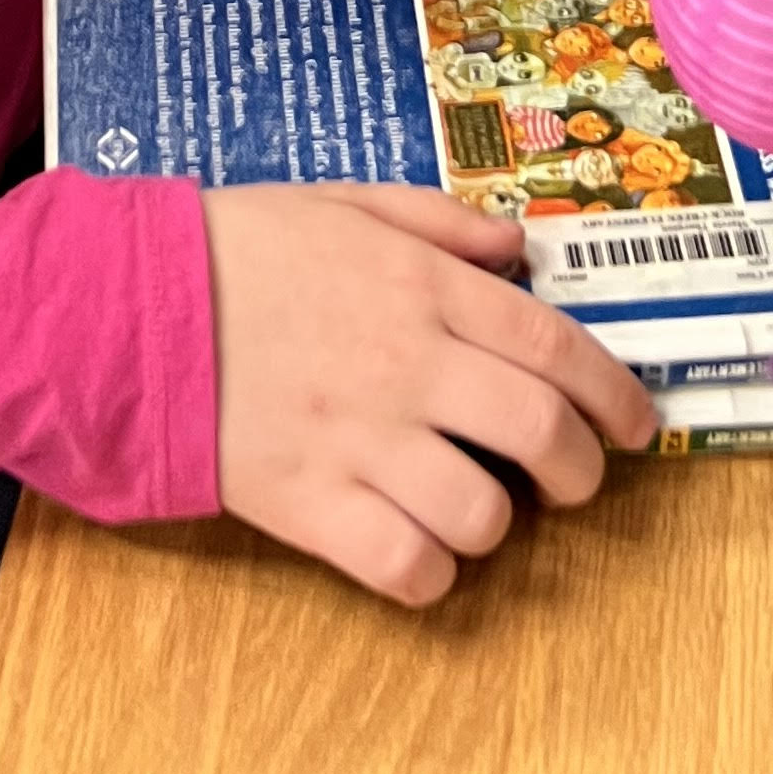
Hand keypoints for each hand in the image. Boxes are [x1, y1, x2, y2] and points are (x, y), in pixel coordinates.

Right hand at [204, 182, 657, 605]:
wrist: (137, 305)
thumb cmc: (240, 248)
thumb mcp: (348, 201)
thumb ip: (441, 220)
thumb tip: (517, 247)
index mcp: (425, 288)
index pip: (557, 347)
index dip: (615, 395)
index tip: (635, 424)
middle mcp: (410, 365)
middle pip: (542, 434)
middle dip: (582, 470)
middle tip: (574, 479)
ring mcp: (362, 441)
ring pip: (484, 515)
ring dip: (498, 524)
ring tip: (478, 508)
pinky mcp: (312, 505)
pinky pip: (405, 568)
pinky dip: (428, 572)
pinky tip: (416, 548)